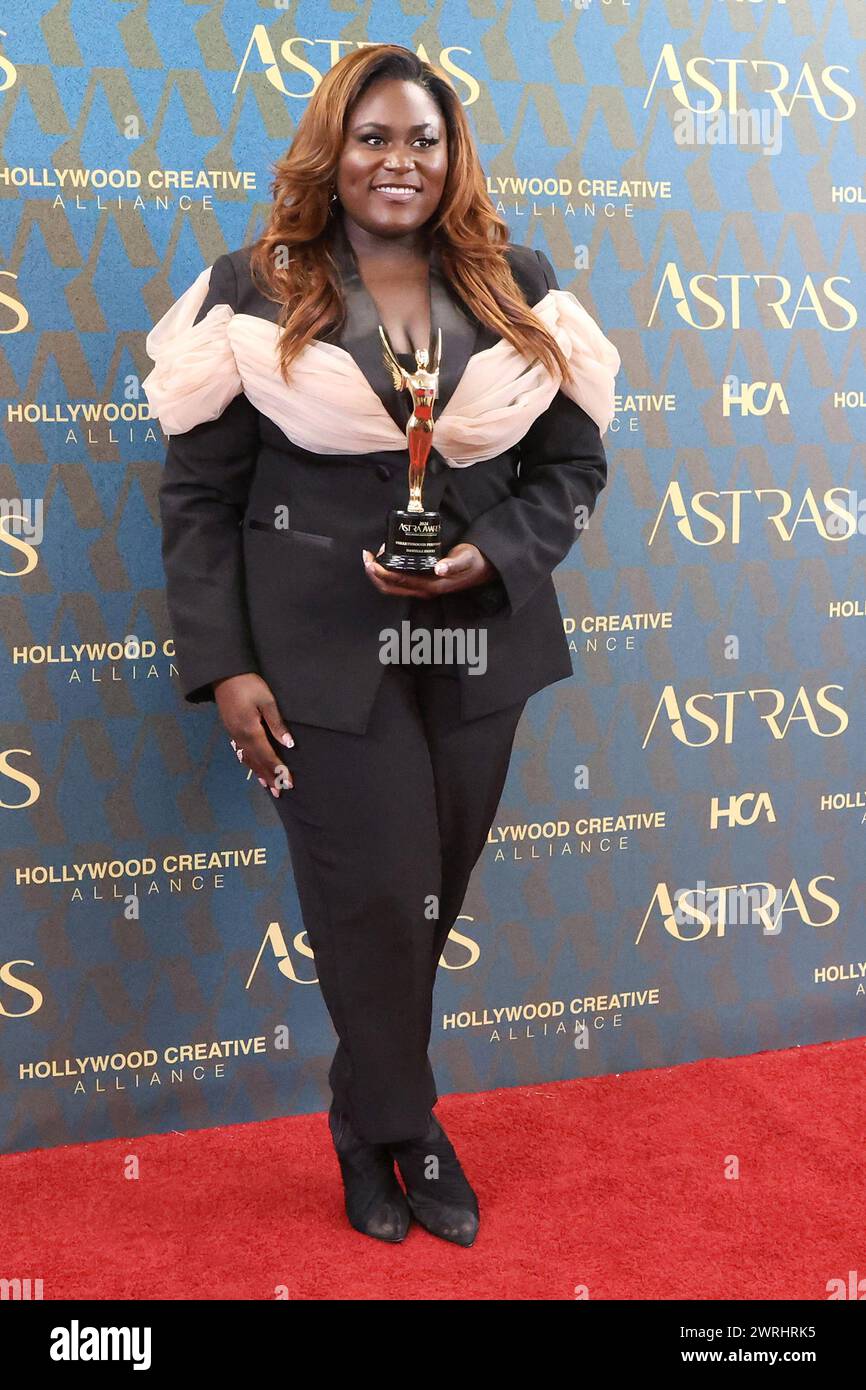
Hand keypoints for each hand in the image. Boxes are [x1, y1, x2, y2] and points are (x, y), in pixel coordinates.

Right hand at [212, 673, 294, 796]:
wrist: (223, 674)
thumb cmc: (249, 685)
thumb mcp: (267, 701)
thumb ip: (277, 724)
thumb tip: (289, 744)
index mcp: (251, 731)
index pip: (268, 756)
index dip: (278, 770)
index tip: (288, 783)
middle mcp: (241, 737)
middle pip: (257, 762)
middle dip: (269, 777)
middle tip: (279, 792)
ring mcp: (233, 734)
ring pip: (247, 758)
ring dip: (258, 772)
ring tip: (267, 785)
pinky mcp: (230, 729)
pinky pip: (240, 752)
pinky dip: (248, 762)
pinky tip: (251, 765)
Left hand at [361, 541, 497, 598]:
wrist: (484, 568)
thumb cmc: (474, 562)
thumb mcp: (466, 559)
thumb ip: (453, 564)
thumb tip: (439, 568)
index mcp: (431, 586)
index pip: (399, 581)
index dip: (381, 572)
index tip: (371, 559)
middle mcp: (424, 590)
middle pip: (390, 588)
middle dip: (374, 574)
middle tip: (366, 555)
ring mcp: (423, 588)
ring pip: (393, 586)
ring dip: (379, 573)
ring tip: (374, 555)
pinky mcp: (423, 582)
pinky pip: (400, 581)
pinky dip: (389, 571)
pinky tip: (387, 557)